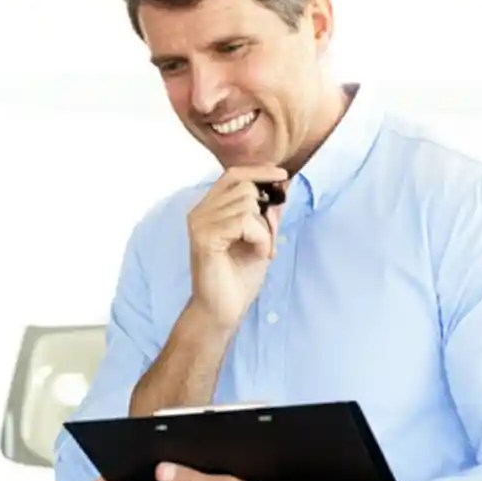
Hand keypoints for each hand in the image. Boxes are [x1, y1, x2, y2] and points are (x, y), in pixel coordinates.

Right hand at [186, 166, 288, 329]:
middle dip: (266, 211)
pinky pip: (246, 222)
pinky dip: (261, 238)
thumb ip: (267, 212)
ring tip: (260, 250)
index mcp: (208, 209)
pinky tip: (258, 255)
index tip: (281, 174)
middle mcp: (199, 212)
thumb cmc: (238, 277)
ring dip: (264, 229)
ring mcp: (199, 224)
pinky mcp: (205, 238)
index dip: (258, 170)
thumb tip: (282, 183)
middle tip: (269, 239)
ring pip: (247, 204)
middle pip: (244, 187)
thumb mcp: (260, 237)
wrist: (223, 310)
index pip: (232, 174)